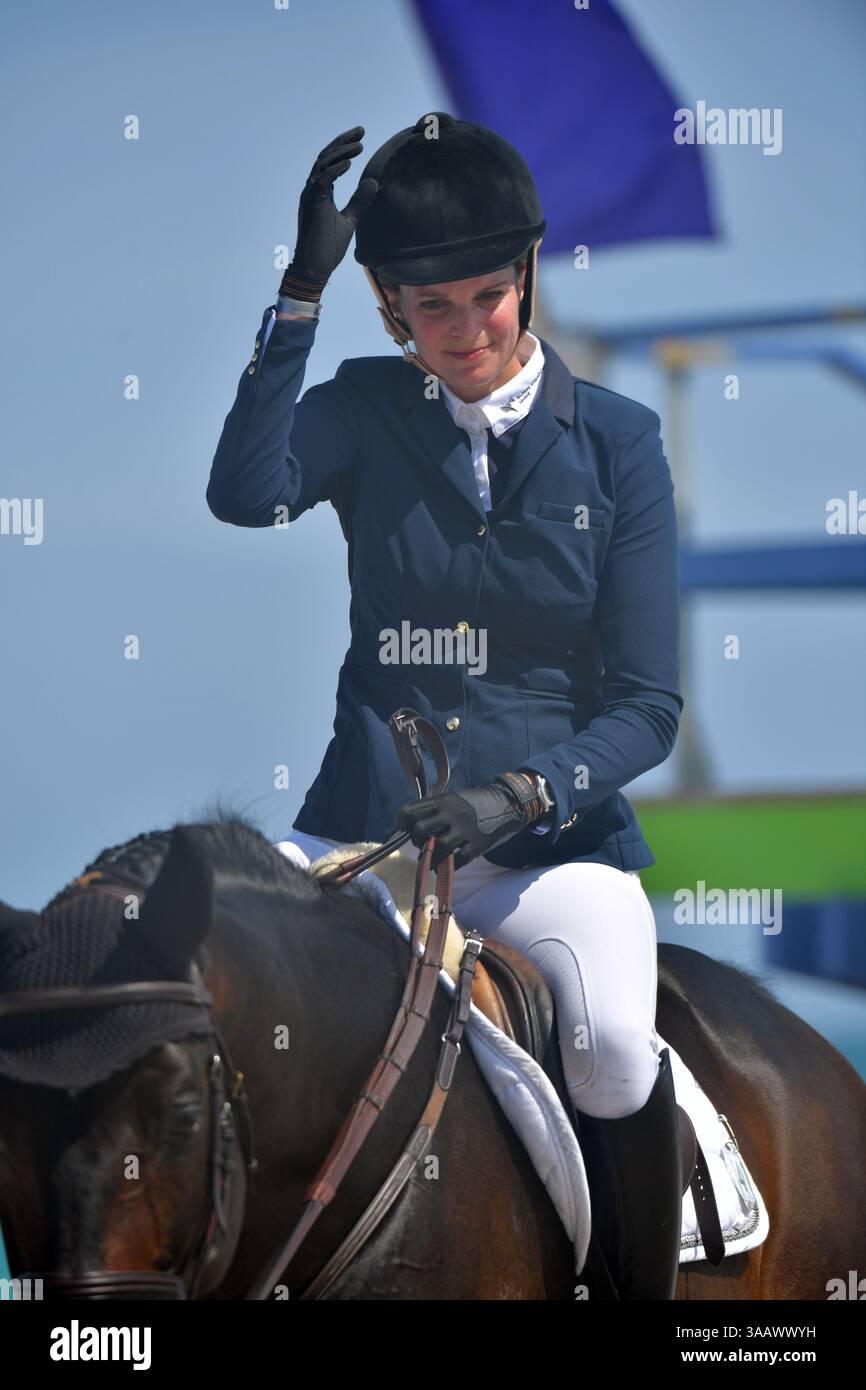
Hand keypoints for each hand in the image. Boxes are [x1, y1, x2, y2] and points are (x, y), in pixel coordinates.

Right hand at [286, 126, 377, 289]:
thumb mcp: (350, 220)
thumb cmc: (328, 247)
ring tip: (359, 145)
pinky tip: (349, 164)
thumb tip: (374, 182)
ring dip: (341, 153)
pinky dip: (334, 171)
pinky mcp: (312, 206)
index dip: (343, 148)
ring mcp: (310, 197)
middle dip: (343, 142)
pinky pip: (322, 181)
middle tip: (361, 131)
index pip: (330, 162)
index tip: (360, 139)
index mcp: (320, 192)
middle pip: (325, 157)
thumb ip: (360, 201)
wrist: (315, 269)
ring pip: (322, 164)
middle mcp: (312, 190)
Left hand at [395, 775, 540, 870]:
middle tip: (423, 846)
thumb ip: (433, 810)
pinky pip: (456, 860)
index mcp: (442, 801)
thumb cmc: (474, 805)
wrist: (507, 804)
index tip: (403, 830)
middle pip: (420, 831)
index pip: (410, 811)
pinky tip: (447, 865)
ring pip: (436, 848)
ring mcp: (464, 829)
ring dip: (430, 858)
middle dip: (417, 842)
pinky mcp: (477, 844)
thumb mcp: (452, 800)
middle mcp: (451, 813)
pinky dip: (448, 866)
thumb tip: (409, 828)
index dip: (401, 823)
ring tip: (432, 860)